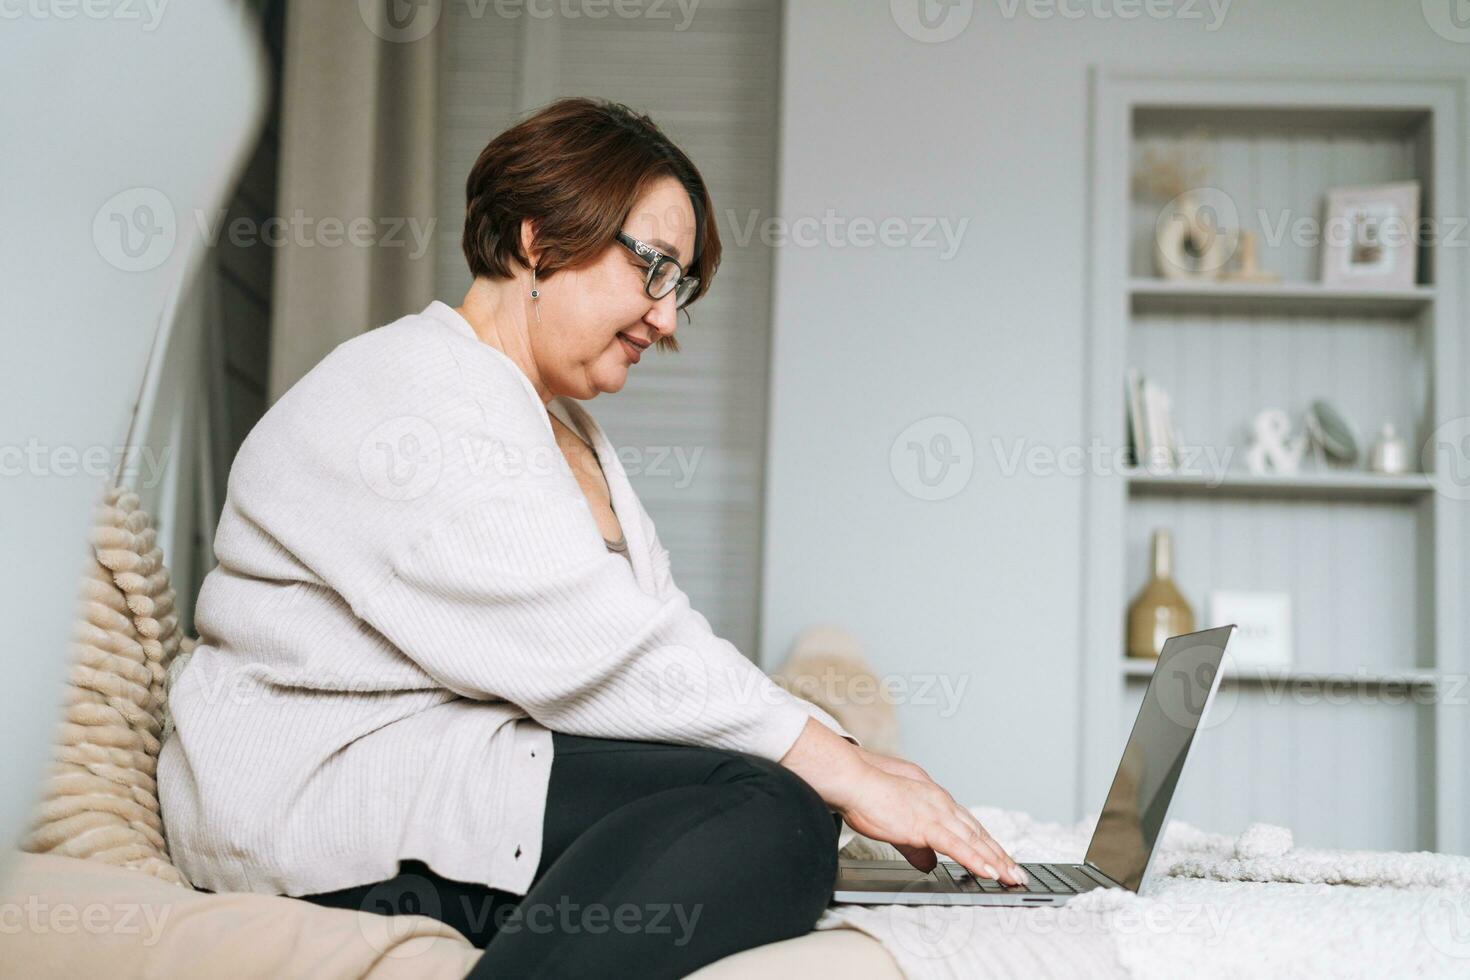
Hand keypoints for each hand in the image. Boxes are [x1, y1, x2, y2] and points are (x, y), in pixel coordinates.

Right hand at [779, 719, 1026, 885]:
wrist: (852, 781)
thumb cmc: (867, 794)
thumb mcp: (897, 822)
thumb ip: (915, 846)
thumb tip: (929, 864)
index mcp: (935, 800)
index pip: (968, 826)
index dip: (987, 844)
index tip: (1001, 859)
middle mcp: (941, 804)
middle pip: (978, 833)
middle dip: (999, 855)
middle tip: (1017, 874)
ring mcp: (936, 813)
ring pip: (974, 841)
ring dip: (995, 861)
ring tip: (1011, 878)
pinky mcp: (926, 825)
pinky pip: (957, 847)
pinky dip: (975, 860)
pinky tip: (989, 873)